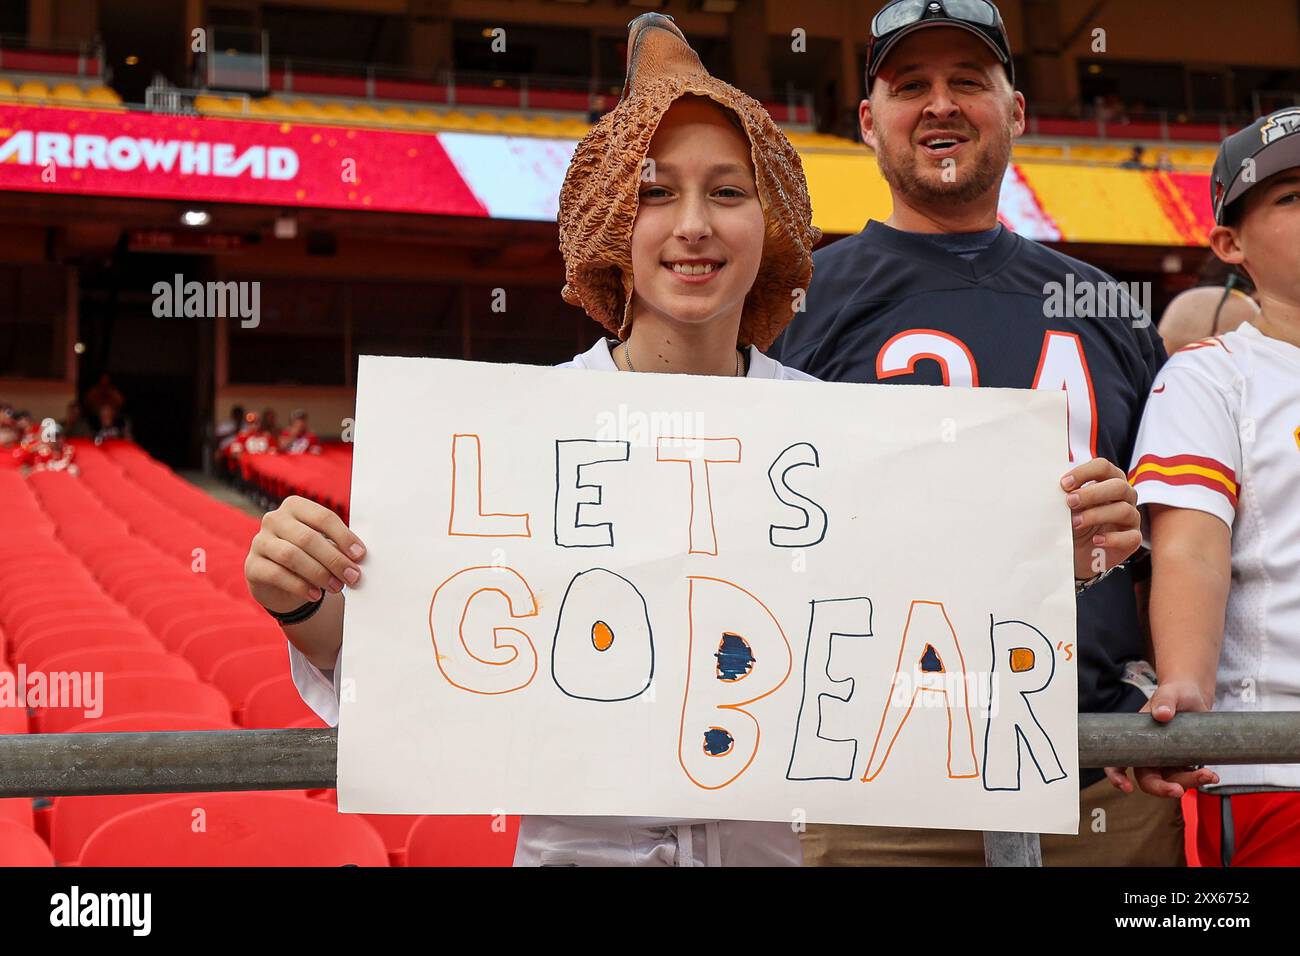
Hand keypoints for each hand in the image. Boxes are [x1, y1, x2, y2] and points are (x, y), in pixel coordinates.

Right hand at [245, 495, 366, 613]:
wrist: (280, 583)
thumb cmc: (310, 557)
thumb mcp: (323, 547)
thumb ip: (337, 547)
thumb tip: (358, 558)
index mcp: (295, 506)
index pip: (323, 517)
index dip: (344, 537)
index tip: (360, 555)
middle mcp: (274, 519)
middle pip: (308, 538)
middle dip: (334, 559)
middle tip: (352, 576)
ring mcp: (260, 541)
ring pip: (291, 556)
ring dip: (319, 573)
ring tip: (337, 587)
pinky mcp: (252, 565)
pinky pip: (277, 574)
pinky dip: (300, 586)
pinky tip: (315, 595)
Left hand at [1062, 458, 1141, 580]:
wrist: (1076, 552)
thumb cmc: (1073, 522)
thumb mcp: (1067, 506)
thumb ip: (1066, 494)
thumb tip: (1056, 486)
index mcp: (1108, 481)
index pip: (1103, 467)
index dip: (1084, 472)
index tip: (1064, 484)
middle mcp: (1124, 496)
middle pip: (1118, 486)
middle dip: (1092, 493)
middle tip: (1070, 502)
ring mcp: (1131, 518)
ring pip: (1124, 510)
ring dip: (1097, 515)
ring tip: (1076, 523)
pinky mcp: (1133, 539)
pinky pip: (1131, 537)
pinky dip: (1113, 538)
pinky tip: (1096, 540)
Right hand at [1104, 680, 1218, 797]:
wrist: (1195, 697)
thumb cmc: (1176, 693)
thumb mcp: (1169, 693)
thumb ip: (1165, 701)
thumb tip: (1162, 714)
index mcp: (1137, 738)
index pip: (1117, 761)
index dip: (1117, 776)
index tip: (1127, 786)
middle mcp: (1148, 752)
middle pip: (1147, 779)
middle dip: (1161, 788)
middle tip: (1177, 790)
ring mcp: (1166, 758)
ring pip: (1171, 780)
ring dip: (1187, 783)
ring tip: (1207, 775)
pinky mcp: (1183, 760)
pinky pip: (1188, 776)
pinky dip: (1199, 778)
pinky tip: (1211, 774)